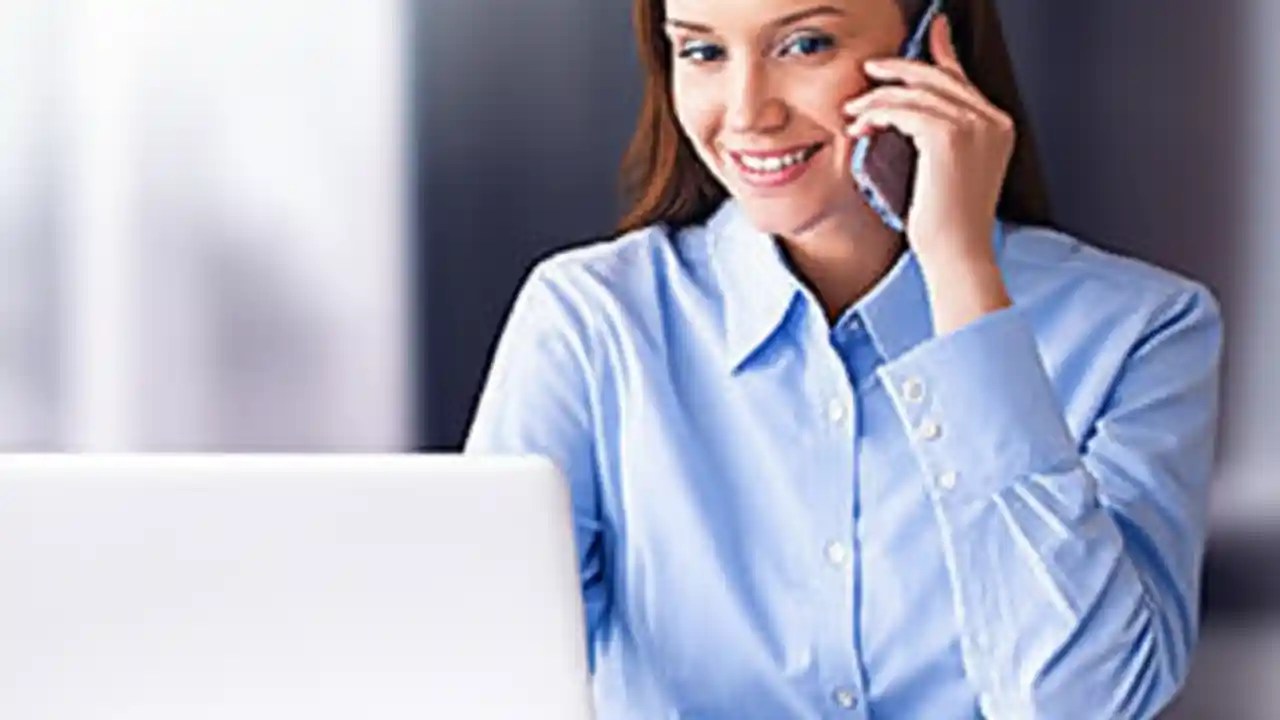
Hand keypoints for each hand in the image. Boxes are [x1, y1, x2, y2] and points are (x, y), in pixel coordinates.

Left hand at [842, 12, 1013, 270]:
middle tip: (870, 71)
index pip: (962, 78)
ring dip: (877, 99)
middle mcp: (991, 120)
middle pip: (938, 76)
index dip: (941, 52)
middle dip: (897, 70)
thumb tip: (912, 112)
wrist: (957, 254)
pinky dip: (877, 114)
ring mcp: (974, 126)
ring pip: (916, 91)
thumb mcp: (949, 170)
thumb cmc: (949, 224)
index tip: (930, 32)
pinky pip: (904, 109)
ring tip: (854, 113)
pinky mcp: (948, 136)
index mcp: (998, 127)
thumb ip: (938, 134)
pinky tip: (863, 127)